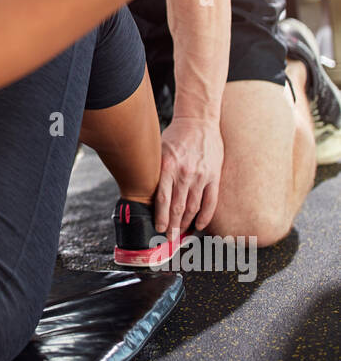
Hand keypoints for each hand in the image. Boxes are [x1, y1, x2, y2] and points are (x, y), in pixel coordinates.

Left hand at [153, 117, 223, 237]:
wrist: (199, 120)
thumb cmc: (175, 136)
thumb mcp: (159, 151)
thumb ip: (156, 171)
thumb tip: (147, 192)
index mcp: (168, 167)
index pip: (162, 199)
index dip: (160, 218)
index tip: (158, 230)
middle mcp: (184, 173)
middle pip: (177, 207)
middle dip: (172, 226)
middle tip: (169, 240)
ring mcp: (201, 176)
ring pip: (193, 208)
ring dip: (186, 224)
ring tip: (181, 234)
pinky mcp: (214, 176)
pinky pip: (210, 202)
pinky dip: (205, 216)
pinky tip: (199, 226)